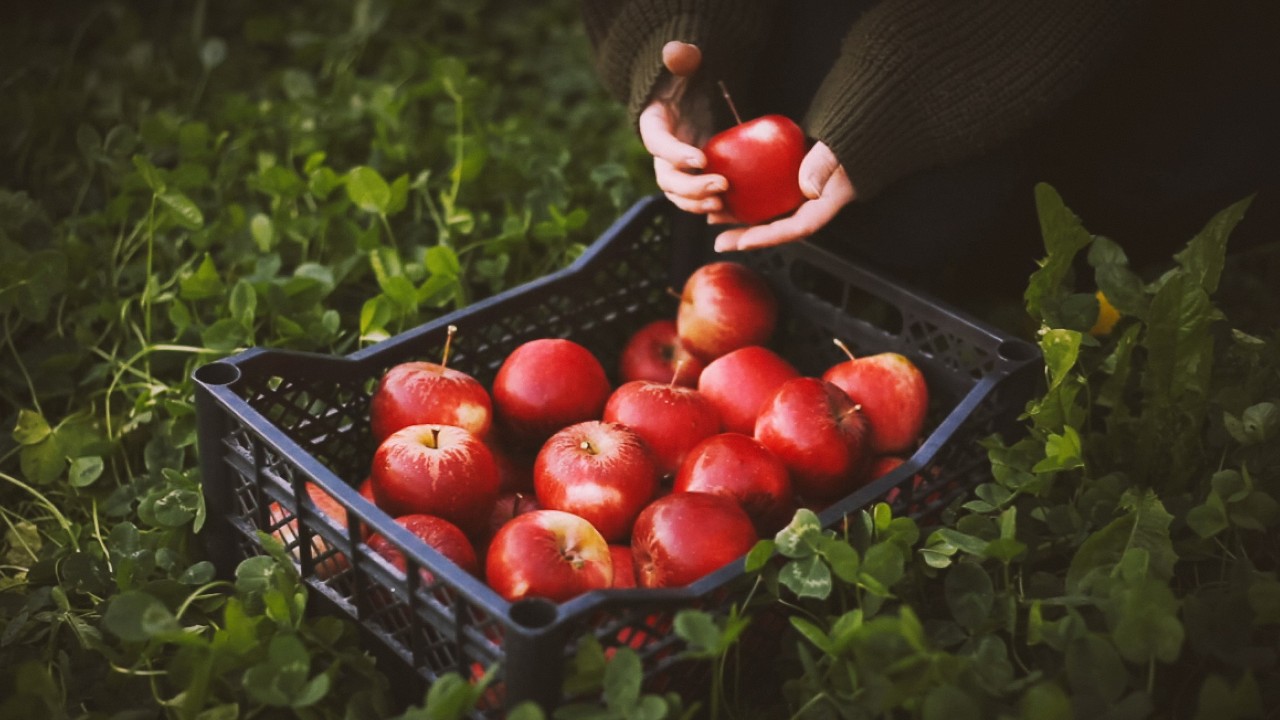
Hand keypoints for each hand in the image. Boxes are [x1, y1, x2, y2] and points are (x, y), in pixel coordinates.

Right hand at [638, 41, 727, 215]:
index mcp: (654, 125)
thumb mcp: (686, 63)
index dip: (675, 154)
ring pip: (678, 195)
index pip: (658, 143)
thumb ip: (682, 58)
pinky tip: (728, 212)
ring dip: (698, 204)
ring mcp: (676, 169)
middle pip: (667, 178)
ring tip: (722, 204)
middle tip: (721, 185)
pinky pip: (695, 199)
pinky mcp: (693, 178)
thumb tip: (677, 53)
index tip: (700, 159)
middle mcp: (660, 152)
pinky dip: (708, 208)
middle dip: (691, 187)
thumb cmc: (688, 78)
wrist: (692, 96)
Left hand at [712, 141, 855, 251]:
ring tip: (714, 219)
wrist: (850, 132)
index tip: (743, 241)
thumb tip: (808, 188)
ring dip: (740, 219)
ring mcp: (798, 197)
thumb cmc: (848, 142)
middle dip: (746, 237)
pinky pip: (765, 196)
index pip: (796, 228)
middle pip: (775, 228)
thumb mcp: (839, 152)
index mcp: (823, 206)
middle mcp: (808, 207)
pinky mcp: (788, 185)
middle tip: (719, 242)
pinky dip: (745, 198)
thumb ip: (825, 165)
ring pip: (767, 214)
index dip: (768, 237)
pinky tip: (724, 194)